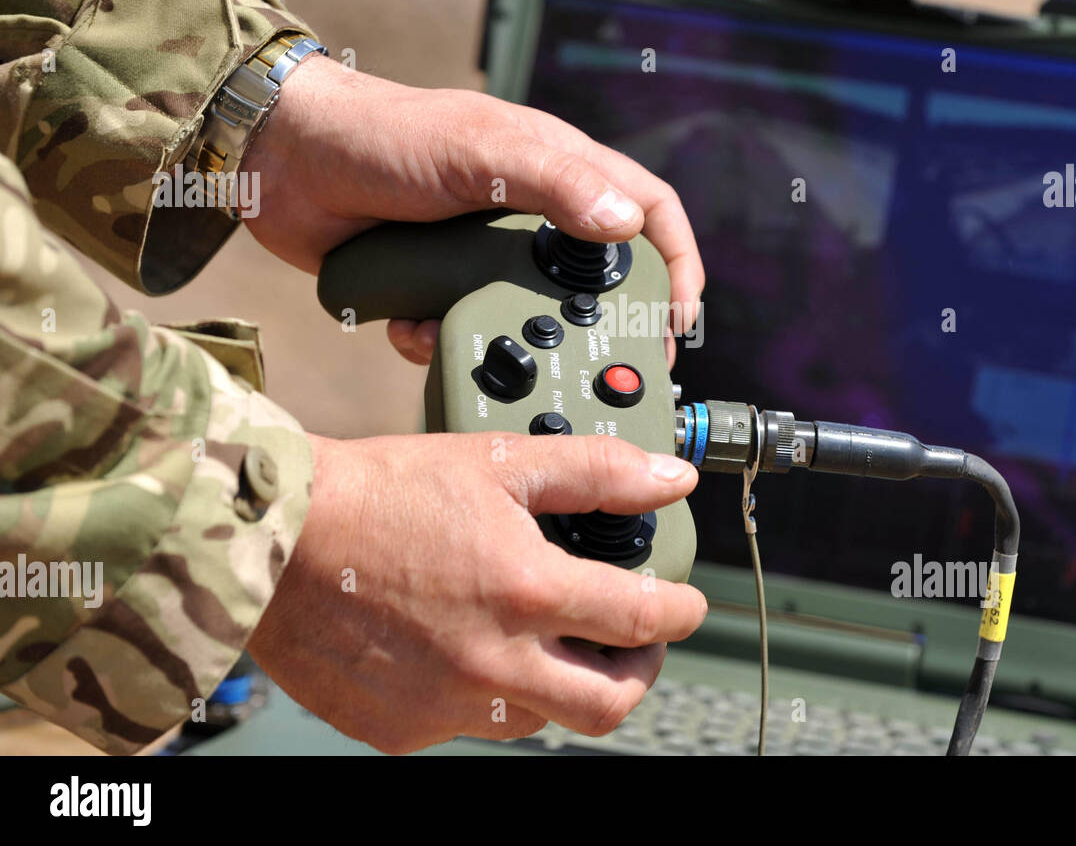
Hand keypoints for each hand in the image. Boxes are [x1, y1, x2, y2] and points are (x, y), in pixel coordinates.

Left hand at [242, 54, 703, 366]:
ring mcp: (483, 254)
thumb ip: (555, 181)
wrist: (281, 162)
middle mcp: (530, 214)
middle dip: (600, 329)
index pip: (647, 212)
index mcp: (557, 170)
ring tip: (487, 357)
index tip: (679, 319)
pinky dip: (443, 343)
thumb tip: (627, 223)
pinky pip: (463, 333)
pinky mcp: (437, 287)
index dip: (677, 264)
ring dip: (511, 344)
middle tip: (604, 371)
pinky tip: (415, 331)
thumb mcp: (478, 151)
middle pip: (596, 282)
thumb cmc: (383, 134)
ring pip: (528, 319)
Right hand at [247, 431, 706, 753]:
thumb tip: (669, 478)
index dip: (681, 610)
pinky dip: (483, 692)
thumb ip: (595, 471)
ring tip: (540, 635)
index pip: (643, 619)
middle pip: (608, 704)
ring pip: (538, 719)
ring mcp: (445, 705)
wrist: (273, 535)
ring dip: (558, 682)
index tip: (685, 604)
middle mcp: (493, 663)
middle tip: (632, 643)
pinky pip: (467, 725)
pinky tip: (461, 646)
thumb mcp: (499, 462)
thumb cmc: (380, 493)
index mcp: (527, 592)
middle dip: (638, 674)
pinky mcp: (400, 730)